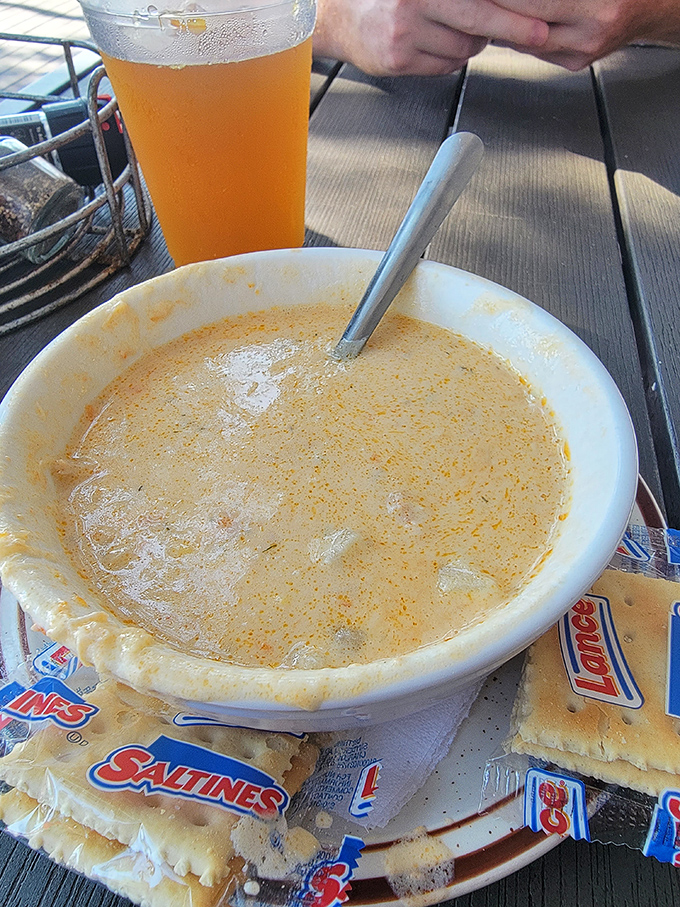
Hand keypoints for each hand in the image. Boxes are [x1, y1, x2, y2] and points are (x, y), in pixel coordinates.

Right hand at [313, 0, 549, 75]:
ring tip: (450, 30)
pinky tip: (433, 44)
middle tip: (538, 35)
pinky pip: (443, 66)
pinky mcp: (399, 59)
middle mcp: (414, 1)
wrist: (342, 18)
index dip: (510, 9)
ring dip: (468, 44)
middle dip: (512, 28)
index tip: (537, 21)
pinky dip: (448, 59)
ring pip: (462, 48)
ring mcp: (405, 32)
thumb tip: (504, 8)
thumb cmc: (390, 1)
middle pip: (476, 20)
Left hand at [494, 0, 679, 69]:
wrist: (650, 5)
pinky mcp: (574, 64)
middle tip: (475, 3)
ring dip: (503, 25)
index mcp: (595, 7)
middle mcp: (589, 33)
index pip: (532, 3)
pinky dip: (518, 35)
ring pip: (524, 43)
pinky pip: (535, 51)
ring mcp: (581, 53)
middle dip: (496, 11)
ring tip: (486, 9)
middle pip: (523, 27)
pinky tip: (507, 22)